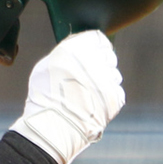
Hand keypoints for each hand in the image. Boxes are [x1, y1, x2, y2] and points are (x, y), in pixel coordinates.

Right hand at [10, 30, 124, 163]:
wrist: (54, 125)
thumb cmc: (45, 96)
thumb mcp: (47, 65)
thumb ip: (65, 54)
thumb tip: (75, 53)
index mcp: (78, 48)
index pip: (97, 38)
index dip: (95, 46)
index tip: (93, 53)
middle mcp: (97, 60)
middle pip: (109, 55)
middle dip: (102, 63)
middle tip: (91, 75)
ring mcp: (109, 79)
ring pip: (114, 75)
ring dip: (106, 81)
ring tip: (90, 93)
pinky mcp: (116, 98)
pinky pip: (117, 92)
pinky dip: (109, 97)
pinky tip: (95, 104)